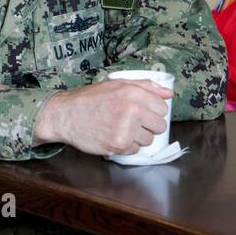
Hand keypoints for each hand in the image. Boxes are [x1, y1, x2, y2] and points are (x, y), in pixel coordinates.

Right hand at [34, 79, 172, 156]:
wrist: (66, 115)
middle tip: (134, 121)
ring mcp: (126, 130)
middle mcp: (132, 111)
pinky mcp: (119, 146)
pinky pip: (135, 150)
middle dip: (149, 125)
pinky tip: (115, 136)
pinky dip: (127, 145)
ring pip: (148, 140)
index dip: (154, 110)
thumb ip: (147, 86)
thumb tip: (169, 94)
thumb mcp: (118, 84)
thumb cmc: (91, 99)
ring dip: (138, 136)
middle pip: (159, 125)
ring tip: (122, 128)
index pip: (163, 107)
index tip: (144, 111)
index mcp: (133, 93)